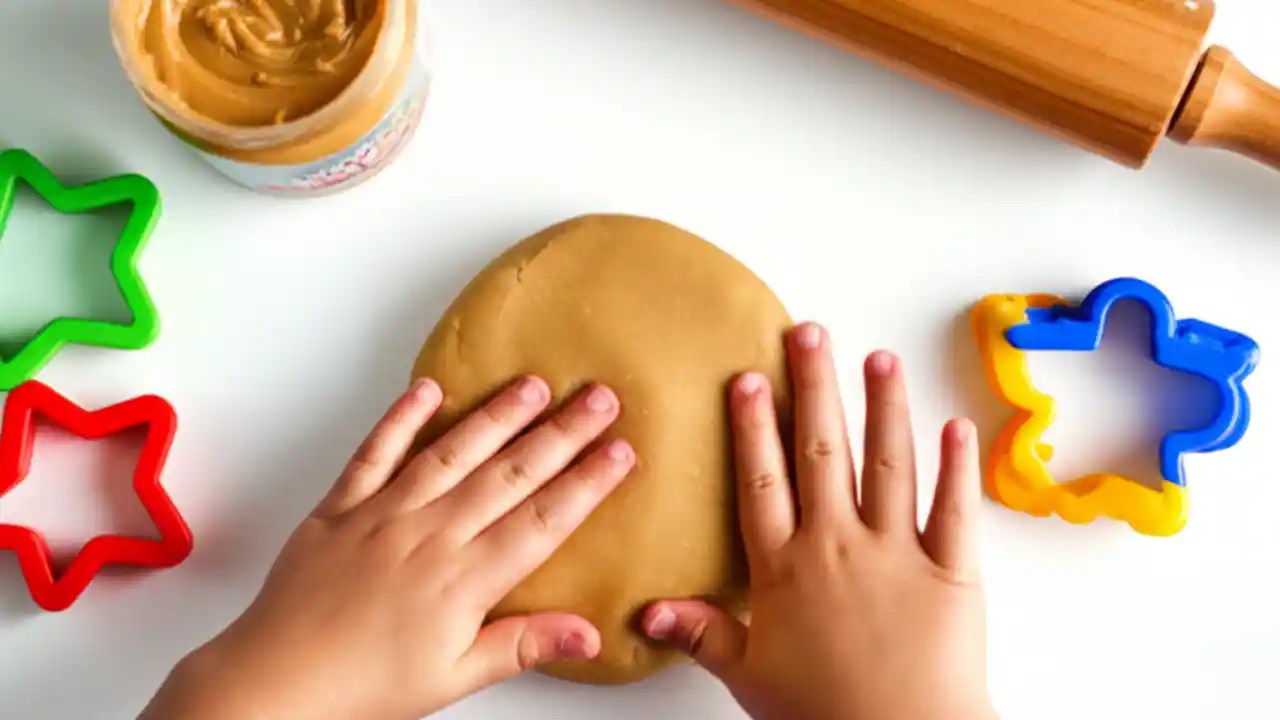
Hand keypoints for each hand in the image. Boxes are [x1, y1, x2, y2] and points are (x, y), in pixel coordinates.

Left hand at [143, 376, 634, 719]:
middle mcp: (430, 536)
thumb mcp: (455, 677)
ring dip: (498, 415)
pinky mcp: (341, 506)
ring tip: (534, 384)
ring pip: (452, 452)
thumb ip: (523, 645)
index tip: (621, 452)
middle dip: (562, 433)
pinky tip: (428, 389)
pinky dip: (400, 418)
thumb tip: (590, 635)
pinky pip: (375, 452)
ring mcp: (384, 514)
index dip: (587, 483)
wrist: (277, 682)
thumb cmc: (365, 686)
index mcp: (464, 581)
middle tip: (600, 397)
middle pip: (510, 475)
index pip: (542, 521)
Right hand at [642, 323, 994, 719]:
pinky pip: (954, 508)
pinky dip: (957, 465)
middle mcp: (837, 545)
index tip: (749, 379)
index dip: (753, 426)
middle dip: (814, 387)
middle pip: (821, 451)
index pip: (762, 480)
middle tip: (808, 334)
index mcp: (785, 568)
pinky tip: (954, 425)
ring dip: (883, 406)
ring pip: (888, 463)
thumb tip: (646, 614)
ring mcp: (897, 552)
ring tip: (879, 358)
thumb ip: (702, 633)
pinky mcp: (951, 570)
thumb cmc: (823, 715)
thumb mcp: (749, 675)